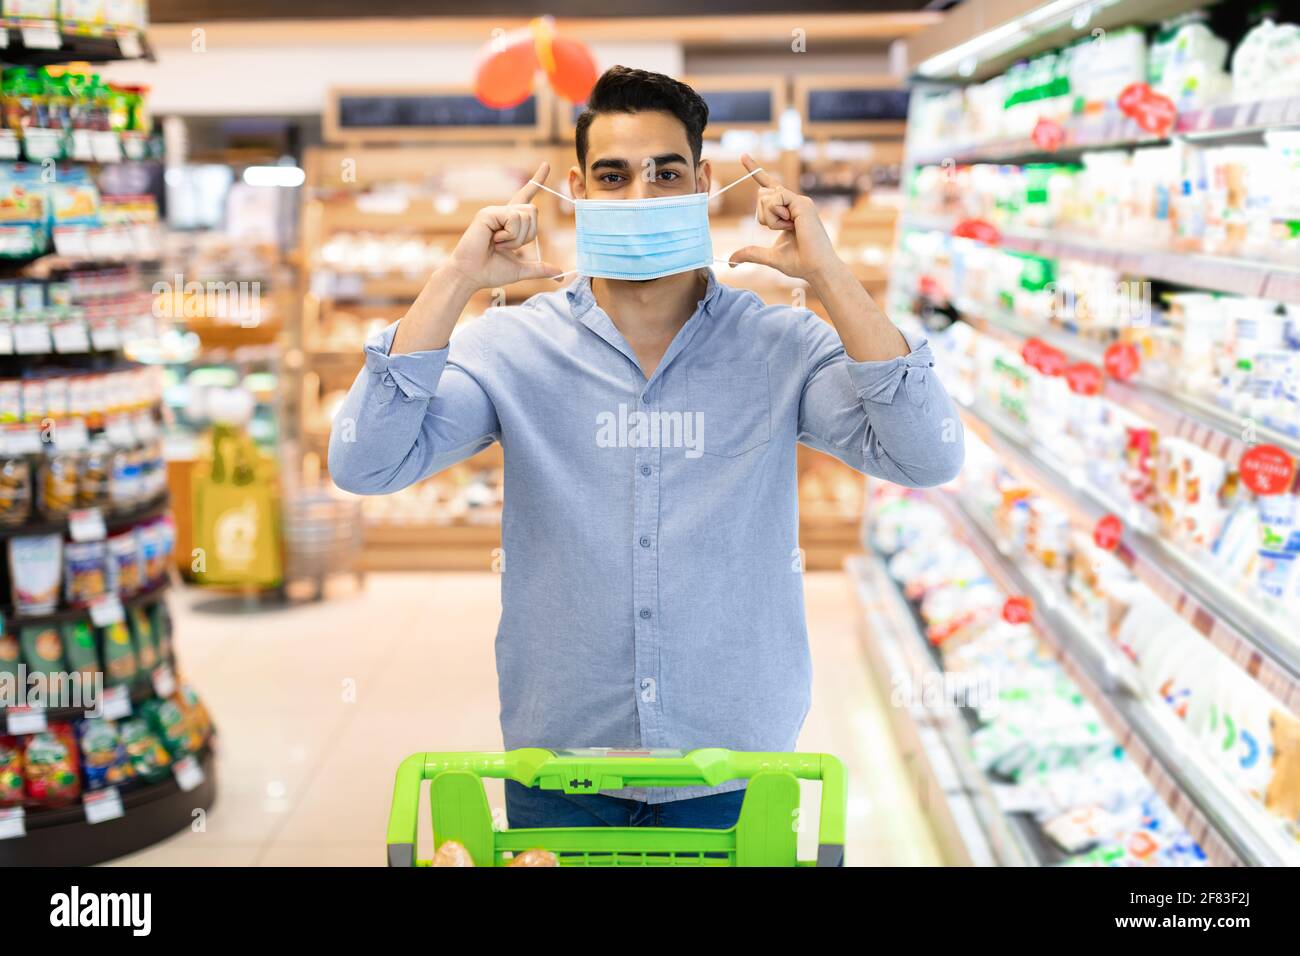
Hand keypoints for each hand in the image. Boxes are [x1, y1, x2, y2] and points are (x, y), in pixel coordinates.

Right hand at [441, 162, 563, 292]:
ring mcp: (495, 211)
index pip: (526, 197)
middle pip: (533, 211)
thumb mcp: (521, 270)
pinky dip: (509, 235)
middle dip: (528, 234)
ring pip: (526, 215)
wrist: (471, 276)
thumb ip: (539, 268)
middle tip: (507, 246)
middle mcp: (503, 213)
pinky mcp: (488, 213)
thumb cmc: (490, 271)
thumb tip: (559, 274)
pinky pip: (513, 218)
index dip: (537, 181)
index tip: (546, 165)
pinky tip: (494, 240)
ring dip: (517, 237)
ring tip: (498, 244)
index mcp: (510, 222)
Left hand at [727, 154, 839, 281]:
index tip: (743, 156)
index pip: (768, 187)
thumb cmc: (799, 263)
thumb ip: (751, 253)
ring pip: (767, 197)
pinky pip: (776, 199)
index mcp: (788, 210)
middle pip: (761, 195)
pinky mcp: (802, 203)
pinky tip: (791, 225)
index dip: (756, 171)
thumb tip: (732, 260)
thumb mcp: (769, 257)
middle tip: (783, 230)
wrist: (817, 269)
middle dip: (764, 216)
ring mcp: (799, 201)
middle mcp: (794, 202)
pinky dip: (776, 215)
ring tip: (790, 229)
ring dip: (771, 218)